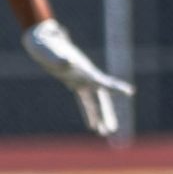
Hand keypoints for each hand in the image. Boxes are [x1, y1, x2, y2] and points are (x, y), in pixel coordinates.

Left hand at [22, 19, 132, 136]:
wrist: (42, 40)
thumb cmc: (46, 43)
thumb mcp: (51, 50)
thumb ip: (59, 58)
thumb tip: (68, 62)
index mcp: (84, 70)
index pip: (103, 82)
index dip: (117, 87)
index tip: (130, 92)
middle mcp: (86, 77)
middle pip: (101, 98)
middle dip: (107, 114)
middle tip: (112, 130)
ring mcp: (81, 80)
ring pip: (95, 102)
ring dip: (100, 117)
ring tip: (104, 133)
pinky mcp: (74, 83)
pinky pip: (85, 102)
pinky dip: (89, 113)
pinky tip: (92, 126)